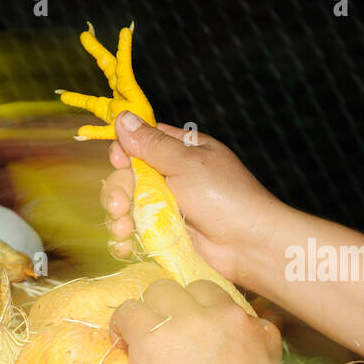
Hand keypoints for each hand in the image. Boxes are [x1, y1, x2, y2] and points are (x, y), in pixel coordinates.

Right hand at [101, 113, 279, 282]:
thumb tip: (123, 117)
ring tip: (123, 231)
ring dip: (117, 219)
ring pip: (125, 208)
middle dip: (117, 191)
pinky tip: (126, 246)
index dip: (124, 152)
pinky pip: (133, 234)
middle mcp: (170, 178)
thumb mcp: (186, 162)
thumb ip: (151, 144)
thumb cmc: (224, 197)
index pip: (140, 144)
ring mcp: (165, 209)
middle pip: (126, 177)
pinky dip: (124, 241)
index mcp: (180, 152)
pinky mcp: (162, 236)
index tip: (120, 162)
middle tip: (120, 206)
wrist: (247, 245)